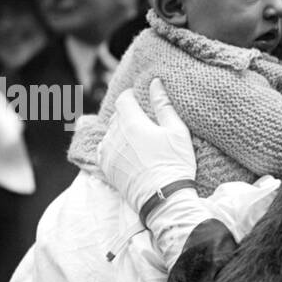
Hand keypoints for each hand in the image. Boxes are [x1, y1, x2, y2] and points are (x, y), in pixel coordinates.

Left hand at [95, 78, 195, 212]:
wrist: (163, 199)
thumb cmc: (174, 164)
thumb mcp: (177, 131)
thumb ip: (164, 105)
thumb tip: (155, 83)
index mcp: (131, 122)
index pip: (124, 99)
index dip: (132, 96)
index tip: (140, 99)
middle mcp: (115, 135)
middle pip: (117, 115)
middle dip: (128, 114)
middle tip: (144, 122)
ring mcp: (108, 152)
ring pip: (110, 133)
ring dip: (120, 132)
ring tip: (136, 140)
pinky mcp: (106, 168)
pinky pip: (104, 150)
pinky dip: (112, 147)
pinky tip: (125, 152)